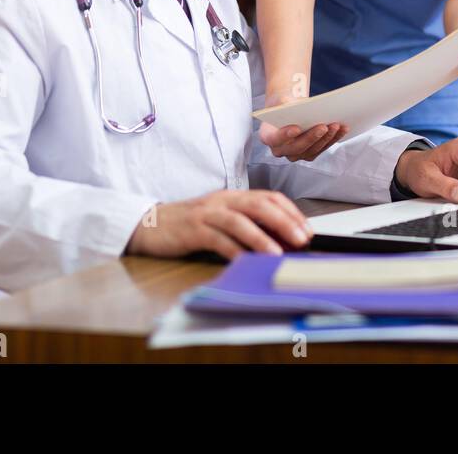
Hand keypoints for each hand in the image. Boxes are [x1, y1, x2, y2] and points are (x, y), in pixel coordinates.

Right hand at [125, 189, 311, 259]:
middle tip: (302, 239)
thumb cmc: (190, 225)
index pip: (269, 197)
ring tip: (278, 254)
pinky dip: (234, 251)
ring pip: (239, 222)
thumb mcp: (222, 220)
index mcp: (233, 196)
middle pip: (259, 205)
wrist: (150, 224)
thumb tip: (280, 242)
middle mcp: (222, 201)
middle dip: (284, 222)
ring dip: (262, 238)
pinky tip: (245, 262)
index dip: (291, 212)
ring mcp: (207, 214)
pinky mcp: (192, 230)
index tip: (307, 230)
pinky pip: (217, 240)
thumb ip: (247, 226)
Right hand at [258, 88, 346, 160]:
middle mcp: (280, 150)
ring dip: (326, 139)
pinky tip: (342, 129)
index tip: (296, 128)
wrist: (290, 110)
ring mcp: (295, 154)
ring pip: (311, 151)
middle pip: (296, 147)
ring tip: (336, 126)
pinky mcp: (309, 154)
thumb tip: (298, 106)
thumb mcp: (282, 99)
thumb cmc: (285, 104)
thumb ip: (285, 104)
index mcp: (268, 136)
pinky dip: (333, 139)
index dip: (285, 135)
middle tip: (323, 126)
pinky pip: (322, 149)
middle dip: (311, 137)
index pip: (275, 139)